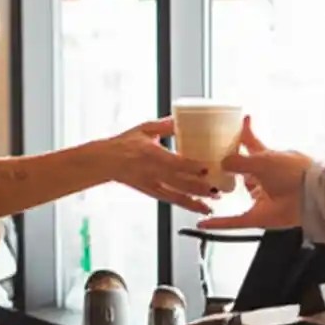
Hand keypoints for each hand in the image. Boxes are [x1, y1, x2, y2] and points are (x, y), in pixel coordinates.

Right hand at [100, 117, 214, 214]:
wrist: (106, 162)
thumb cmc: (124, 143)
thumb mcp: (145, 129)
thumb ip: (166, 125)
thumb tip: (185, 117)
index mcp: (151, 153)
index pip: (174, 162)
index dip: (191, 167)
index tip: (207, 168)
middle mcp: (152, 172)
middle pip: (179, 182)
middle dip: (200, 187)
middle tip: (219, 188)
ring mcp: (152, 184)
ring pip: (177, 195)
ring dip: (197, 199)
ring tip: (214, 200)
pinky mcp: (152, 192)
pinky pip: (172, 201)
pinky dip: (187, 205)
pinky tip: (201, 208)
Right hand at [198, 116, 315, 229]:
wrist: (312, 196)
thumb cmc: (295, 172)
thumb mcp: (262, 160)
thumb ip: (239, 161)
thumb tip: (222, 162)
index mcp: (268, 158)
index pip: (251, 141)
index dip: (245, 131)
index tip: (239, 119)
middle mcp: (264, 177)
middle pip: (242, 170)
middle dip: (228, 167)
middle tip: (208, 162)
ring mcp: (261, 197)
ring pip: (238, 194)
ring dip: (223, 192)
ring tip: (203, 189)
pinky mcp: (258, 217)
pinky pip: (234, 222)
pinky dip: (219, 223)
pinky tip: (204, 223)